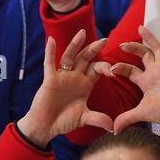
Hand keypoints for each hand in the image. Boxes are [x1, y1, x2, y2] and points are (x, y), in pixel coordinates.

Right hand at [17, 29, 112, 144]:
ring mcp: (62, 76)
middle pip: (86, 59)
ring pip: (70, 57)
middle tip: (105, 40)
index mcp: (85, 84)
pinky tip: (52, 40)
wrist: (45, 126)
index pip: (97, 70)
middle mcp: (74, 77)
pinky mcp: (50, 79)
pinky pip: (49, 63)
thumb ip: (98, 119)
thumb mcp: (83, 118)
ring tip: (82, 32)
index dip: (105, 67)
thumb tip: (113, 127)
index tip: (114, 71)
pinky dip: (50, 52)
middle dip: (94, 49)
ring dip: (75, 45)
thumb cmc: (63, 121)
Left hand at [102, 25, 159, 131]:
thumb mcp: (141, 113)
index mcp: (145, 81)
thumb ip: (126, 118)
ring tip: (140, 27)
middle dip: (132, 48)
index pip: (130, 70)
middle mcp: (155, 71)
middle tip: (122, 44)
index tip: (110, 69)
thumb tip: (113, 131)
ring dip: (148, 38)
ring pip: (156, 48)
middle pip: (142, 55)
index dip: (120, 68)